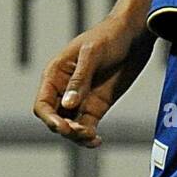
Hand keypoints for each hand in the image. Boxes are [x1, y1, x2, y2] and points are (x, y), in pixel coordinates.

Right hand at [33, 0, 154, 146]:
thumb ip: (80, 79)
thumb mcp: (93, 54)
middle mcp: (64, 90)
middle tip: (81, 131)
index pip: (42, 104)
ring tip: (92, 136)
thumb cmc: (109, 36)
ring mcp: (80, 100)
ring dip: (77, 135)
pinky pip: (87, 127)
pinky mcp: (96, 106)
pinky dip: (88, 137)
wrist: (134, 35)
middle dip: (64, 129)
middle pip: (54, 119)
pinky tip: (97, 141)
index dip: (49, 118)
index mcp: (56, 74)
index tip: (62, 127)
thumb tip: (68, 105)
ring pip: (70, 126)